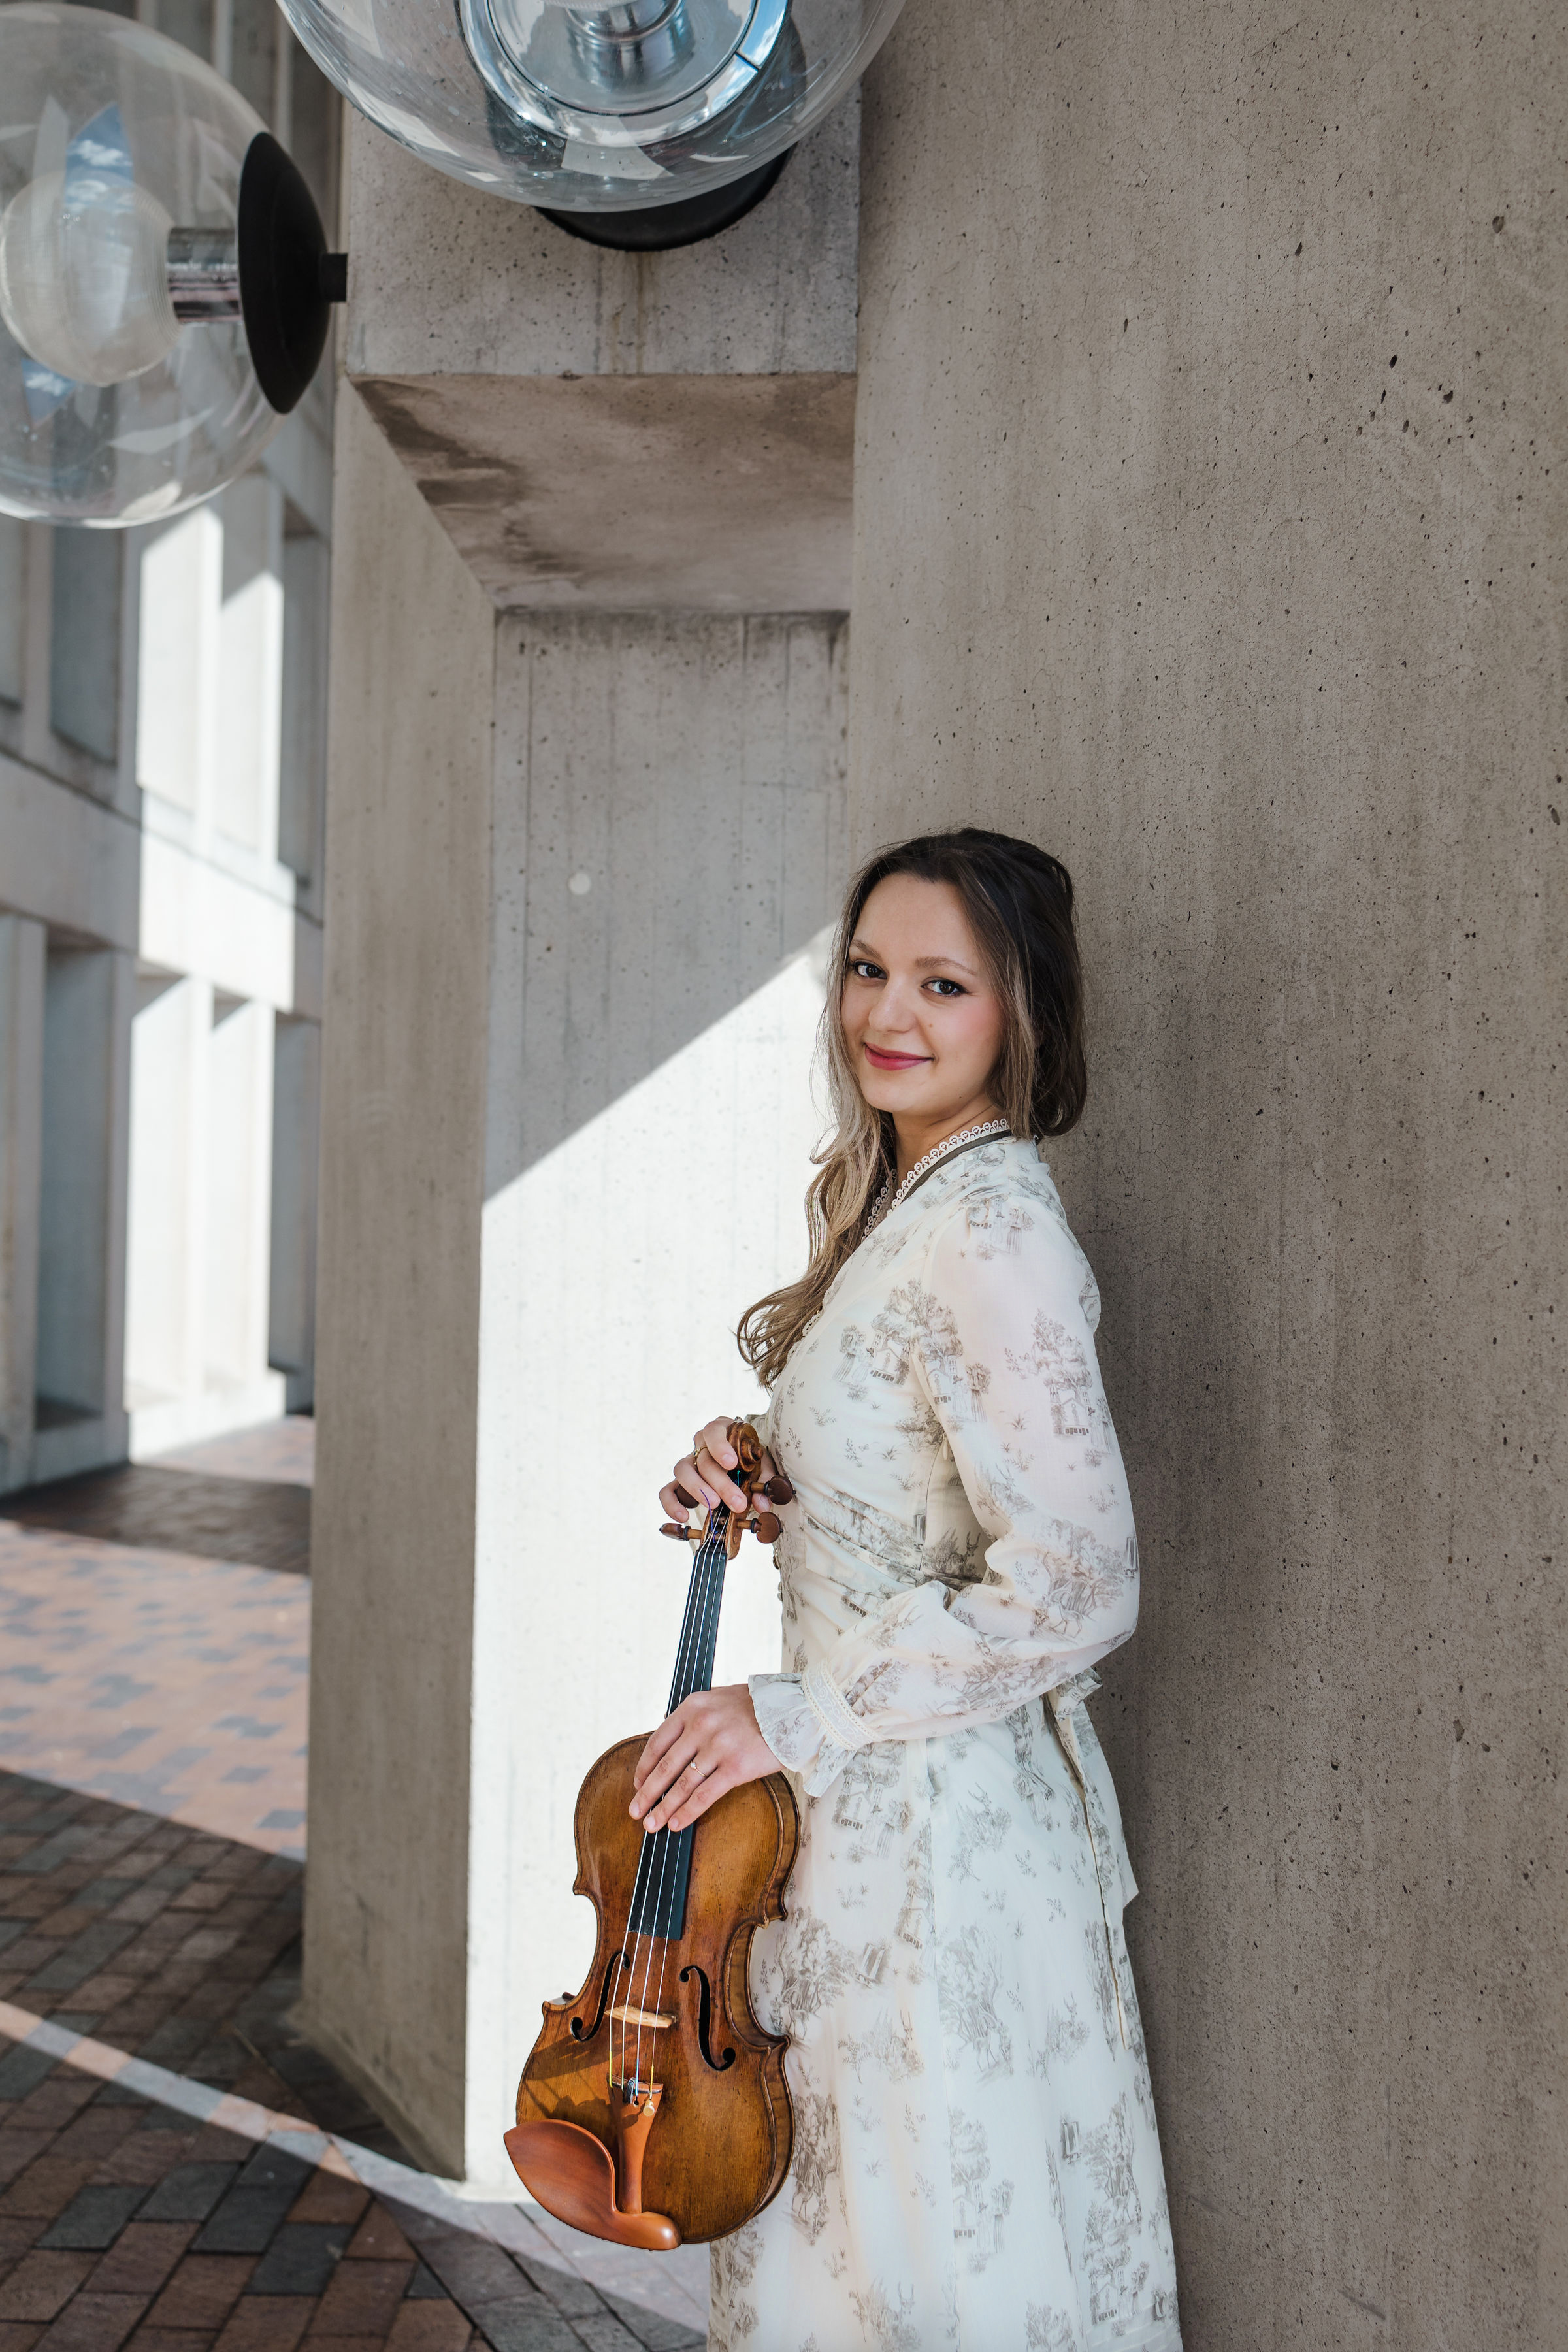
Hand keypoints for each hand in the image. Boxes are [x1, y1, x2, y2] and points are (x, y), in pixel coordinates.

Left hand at [630, 1685, 780, 1831]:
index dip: (644, 1768)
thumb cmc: (757, 1706)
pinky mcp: (735, 1768)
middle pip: (665, 1767)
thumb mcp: (718, 1699)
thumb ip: (694, 1716)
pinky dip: (687, 1812)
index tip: (637, 1784)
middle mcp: (701, 1726)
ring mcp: (718, 1747)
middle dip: (646, 1794)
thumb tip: (671, 1739)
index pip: (657, 1742)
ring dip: (662, 1809)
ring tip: (651, 1825)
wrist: (795, 1709)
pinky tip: (676, 1824)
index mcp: (692, 1707)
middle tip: (634, 1812)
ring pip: (681, 1785)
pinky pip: (704, 1796)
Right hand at [659, 1415, 777, 1528]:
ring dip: (698, 1489)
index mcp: (722, 1431)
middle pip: (703, 1459)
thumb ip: (764, 1481)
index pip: (714, 1431)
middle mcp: (701, 1444)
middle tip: (736, 1502)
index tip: (731, 1464)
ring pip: (682, 1469)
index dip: (720, 1446)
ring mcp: (689, 1462)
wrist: (741, 1465)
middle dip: (721, 1483)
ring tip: (713, 1505)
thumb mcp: (762, 1465)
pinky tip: (683, 1517)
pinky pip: (667, 1490)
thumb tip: (761, 1504)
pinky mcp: (679, 1482)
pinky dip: (671, 1504)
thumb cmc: (750, 1460)